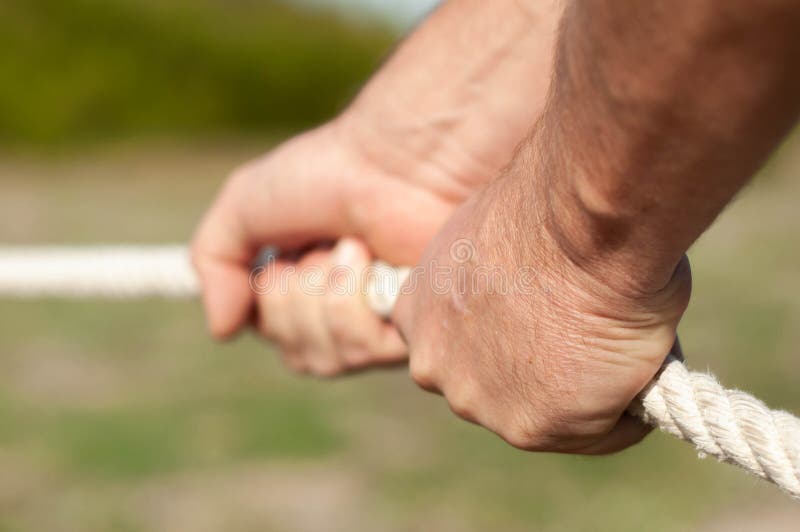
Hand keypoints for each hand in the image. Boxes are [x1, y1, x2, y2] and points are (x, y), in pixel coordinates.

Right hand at [192, 0, 560, 374]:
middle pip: (300, 356)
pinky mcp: (415, 328)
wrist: (392, 160)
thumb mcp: (244, 205)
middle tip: (315, 248)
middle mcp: (351, 312)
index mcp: (314, 288)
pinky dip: (351, 301)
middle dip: (292, 298)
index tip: (277, 260)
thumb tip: (222, 330)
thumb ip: (214, 262)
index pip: (278, 338)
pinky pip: (363, 350)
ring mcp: (386, 322)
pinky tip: (372, 262)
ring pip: (328, 359)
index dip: (269, 306)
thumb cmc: (327, 173)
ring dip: (323, 294)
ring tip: (350, 246)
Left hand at [392, 175, 691, 453]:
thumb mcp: (491, 243)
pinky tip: (638, 361)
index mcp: (419, 313)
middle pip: (497, 385)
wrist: (581, 221)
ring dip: (583, 389)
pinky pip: (599, 431)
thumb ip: (491, 283)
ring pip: (547, 412)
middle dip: (538, 365)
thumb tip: (530, 293)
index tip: (545, 315)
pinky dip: (626, 409)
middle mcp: (434, 366)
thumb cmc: (548, 207)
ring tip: (615, 337)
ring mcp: (480, 403)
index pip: (462, 346)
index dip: (511, 332)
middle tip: (587, 327)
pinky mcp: (532, 428)